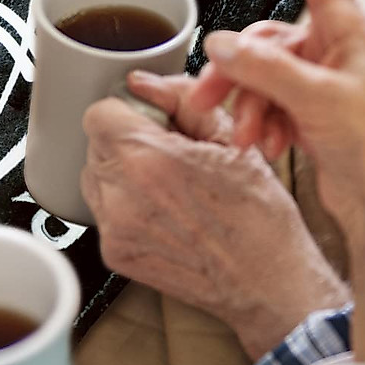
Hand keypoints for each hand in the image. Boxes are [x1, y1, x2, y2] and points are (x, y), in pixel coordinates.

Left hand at [81, 72, 348, 357]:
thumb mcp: (232, 140)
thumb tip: (146, 82)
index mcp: (150, 160)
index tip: (154, 121)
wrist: (268, 281)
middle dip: (128, 141)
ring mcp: (115, 231)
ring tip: (171, 187)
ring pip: (97, 178)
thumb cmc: (259, 217)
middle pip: (96, 144)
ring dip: (123, 173)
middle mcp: (123, 197)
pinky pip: (105, 213)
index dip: (131, 111)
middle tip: (172, 155)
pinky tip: (168, 213)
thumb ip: (183, 98)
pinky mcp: (115, 255)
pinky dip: (128, 206)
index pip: (100, 112)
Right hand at [188, 0, 364, 358]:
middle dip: (237, 71)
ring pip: (264, 77)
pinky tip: (262, 147)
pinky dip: (261, 122)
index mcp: (351, 32)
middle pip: (268, 41)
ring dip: (247, 105)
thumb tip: (220, 44)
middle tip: (206, 100)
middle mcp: (338, 51)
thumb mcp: (318, 99)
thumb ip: (266, 68)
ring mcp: (325, 84)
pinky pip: (271, 105)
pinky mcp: (314, 116)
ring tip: (245, 138)